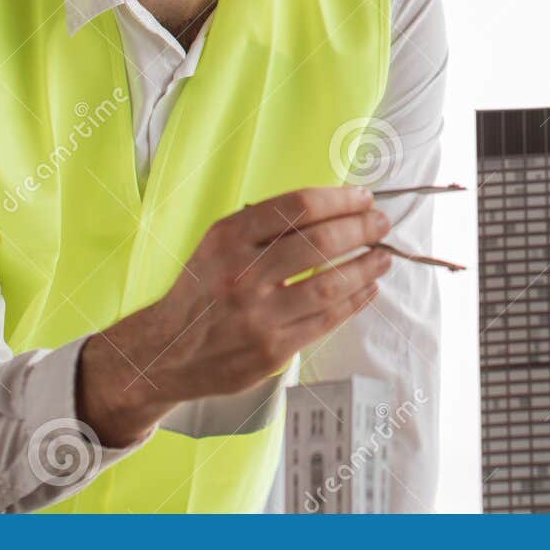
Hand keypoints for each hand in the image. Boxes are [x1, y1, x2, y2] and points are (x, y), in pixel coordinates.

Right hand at [76, 185, 392, 446]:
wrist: (165, 351)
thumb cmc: (204, 288)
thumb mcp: (220, 244)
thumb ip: (267, 226)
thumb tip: (335, 207)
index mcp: (229, 237)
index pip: (298, 207)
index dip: (340, 199)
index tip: (363, 198)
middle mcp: (242, 274)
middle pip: (320, 243)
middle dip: (361, 229)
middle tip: (381, 224)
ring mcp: (257, 315)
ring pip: (330, 284)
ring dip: (366, 267)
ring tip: (383, 257)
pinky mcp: (271, 350)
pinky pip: (326, 321)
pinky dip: (354, 301)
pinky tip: (368, 288)